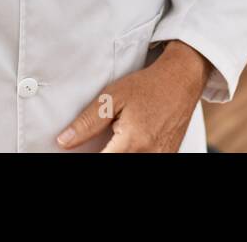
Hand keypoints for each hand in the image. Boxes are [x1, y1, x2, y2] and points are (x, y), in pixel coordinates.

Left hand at [56, 41, 210, 152]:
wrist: (181, 82)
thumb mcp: (112, 98)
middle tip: (102, 139)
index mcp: (133, 142)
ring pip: (130, 164)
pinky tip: (126, 142)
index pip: (102, 162)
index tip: (73, 153)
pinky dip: (131, 152)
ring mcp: (160, 158)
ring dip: (117, 152)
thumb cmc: (148, 86)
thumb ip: (87, 123)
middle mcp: (149, 155)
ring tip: (115, 137)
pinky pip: (143, 160)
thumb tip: (64, 141)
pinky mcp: (167, 157)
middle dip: (104, 153)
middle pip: (115, 164)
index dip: (87, 156)